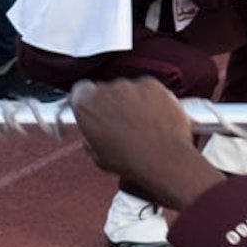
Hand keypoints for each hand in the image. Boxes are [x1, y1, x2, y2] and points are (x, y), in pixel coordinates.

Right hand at [71, 79, 223, 212]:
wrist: (166, 158)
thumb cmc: (133, 161)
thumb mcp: (98, 156)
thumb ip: (91, 137)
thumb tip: (94, 134)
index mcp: (85, 105)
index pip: (81, 92)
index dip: (90, 102)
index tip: (97, 110)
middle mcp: (105, 90)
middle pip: (106, 90)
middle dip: (114, 103)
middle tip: (125, 123)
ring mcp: (130, 85)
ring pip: (129, 90)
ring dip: (134, 102)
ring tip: (145, 125)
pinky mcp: (152, 85)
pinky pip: (149, 90)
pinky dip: (153, 99)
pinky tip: (157, 118)